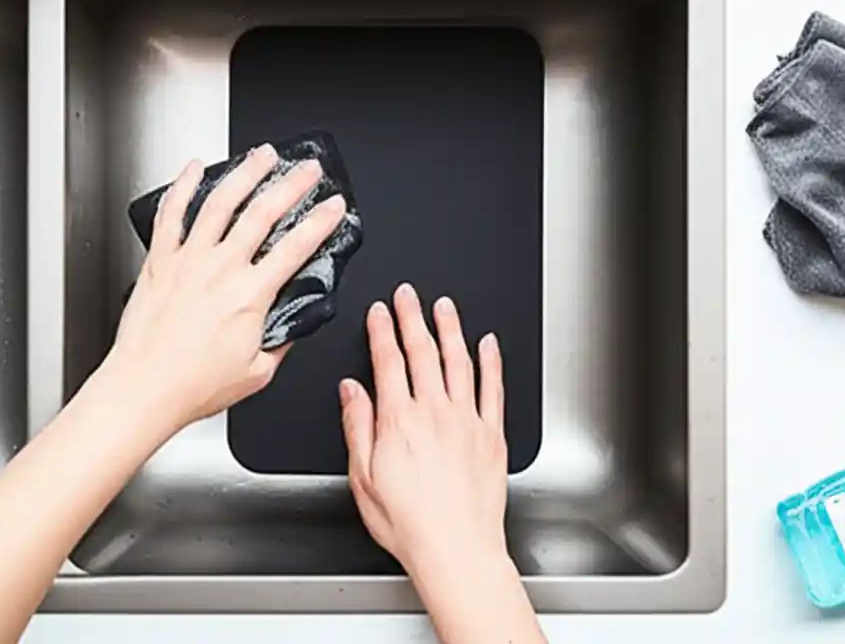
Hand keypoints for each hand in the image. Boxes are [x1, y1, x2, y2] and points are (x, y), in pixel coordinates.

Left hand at [101, 143, 346, 433]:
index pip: (297, 247)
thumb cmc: (192, 385)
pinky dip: (183, 186)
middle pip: (263, 212)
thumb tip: (290, 327)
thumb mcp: (257, 372)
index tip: (333, 205)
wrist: (144, 387)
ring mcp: (188, 259)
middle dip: (292, 185)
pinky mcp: (160, 261)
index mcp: (250, 295)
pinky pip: (172, 213)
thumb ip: (280, 343)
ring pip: (221, 202)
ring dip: (246, 173)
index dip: (321, 221)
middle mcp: (221, 269)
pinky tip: (194, 169)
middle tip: (307, 169)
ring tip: (262, 155)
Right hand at [339, 283, 507, 573]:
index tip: (380, 312)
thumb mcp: (362, 478)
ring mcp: (467, 420)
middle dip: (413, 318)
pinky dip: (491, 362)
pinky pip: (493, 388)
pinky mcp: (493, 435)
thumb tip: (352, 391)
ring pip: (459, 361)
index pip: (388, 362)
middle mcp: (435, 413)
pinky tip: (488, 345)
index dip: (382, 331)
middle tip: (409, 295)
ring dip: (450, 329)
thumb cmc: (410, 524)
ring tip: (445, 307)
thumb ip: (357, 427)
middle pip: (423, 352)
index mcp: (399, 421)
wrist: (456, 549)